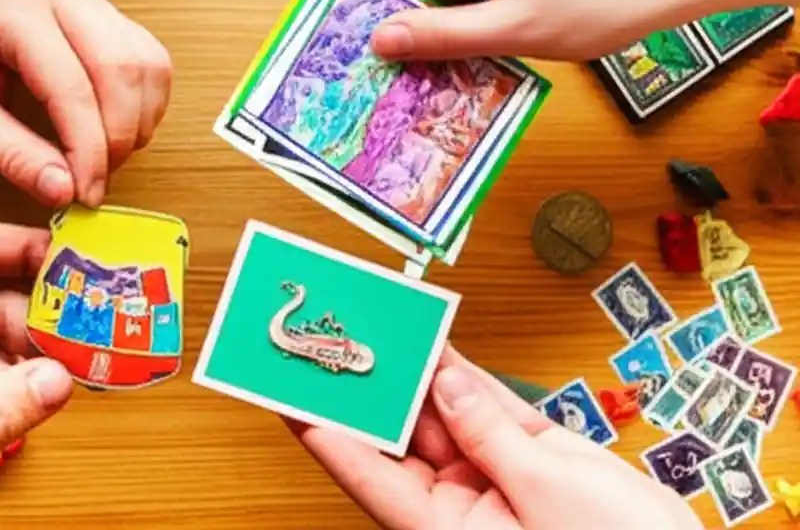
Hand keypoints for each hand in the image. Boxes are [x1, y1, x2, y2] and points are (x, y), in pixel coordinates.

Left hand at [0, 0, 172, 207]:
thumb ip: (9, 153)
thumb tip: (62, 192)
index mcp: (16, 11)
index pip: (73, 89)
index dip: (88, 151)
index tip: (83, 194)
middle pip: (123, 71)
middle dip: (120, 139)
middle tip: (94, 181)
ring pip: (147, 63)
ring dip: (139, 121)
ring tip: (106, 158)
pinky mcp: (106, 11)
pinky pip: (149, 58)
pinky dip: (145, 101)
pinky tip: (119, 130)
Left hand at [292, 348, 700, 529]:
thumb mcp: (545, 490)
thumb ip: (490, 431)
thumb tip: (444, 381)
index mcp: (439, 526)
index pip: (359, 466)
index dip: (316, 423)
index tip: (282, 386)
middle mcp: (453, 501)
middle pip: (392, 432)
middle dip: (363, 382)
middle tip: (331, 332)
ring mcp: (489, 476)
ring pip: (436, 411)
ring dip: (409, 367)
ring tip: (373, 318)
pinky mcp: (527, 455)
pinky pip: (482, 407)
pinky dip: (460, 372)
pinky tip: (432, 337)